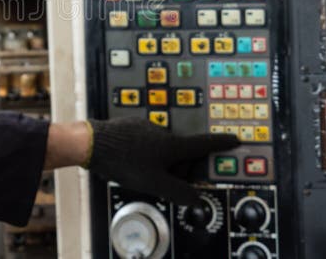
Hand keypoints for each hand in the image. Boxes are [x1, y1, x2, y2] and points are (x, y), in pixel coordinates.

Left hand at [86, 117, 239, 204]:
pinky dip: (142, 152)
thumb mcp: (155, 184)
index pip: (203, 144)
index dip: (220, 143)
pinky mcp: (129, 126)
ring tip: (138, 172)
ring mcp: (144, 126)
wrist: (91, 143)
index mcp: (172, 144)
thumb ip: (179, 193)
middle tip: (160, 181)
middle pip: (179, 151)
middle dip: (176, 167)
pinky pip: (143, 141)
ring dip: (156, 160)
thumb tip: (197, 199)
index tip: (234, 138)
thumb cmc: (124, 162)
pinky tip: (128, 161)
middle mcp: (161, 131)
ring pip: (160, 147)